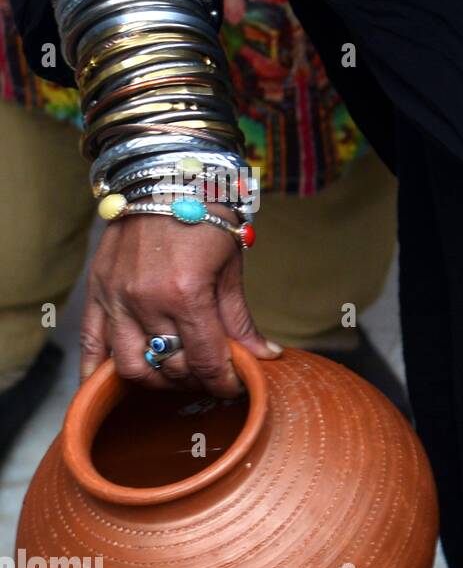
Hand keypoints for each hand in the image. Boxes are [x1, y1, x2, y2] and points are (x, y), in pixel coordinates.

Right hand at [82, 207, 280, 397]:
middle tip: (211, 377)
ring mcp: (117, 298)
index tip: (235, 387)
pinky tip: (111, 386)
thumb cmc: (205, 221)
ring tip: (176, 374)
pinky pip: (91, 346)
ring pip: (133, 367)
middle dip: (197, 381)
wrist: (165, 180)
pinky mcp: (97, 293)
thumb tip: (266, 357)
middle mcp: (147, 301)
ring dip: (158, 380)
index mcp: (187, 295)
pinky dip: (98, 372)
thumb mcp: (231, 270)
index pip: (207, 361)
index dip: (225, 383)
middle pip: (173, 369)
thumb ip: (241, 320)